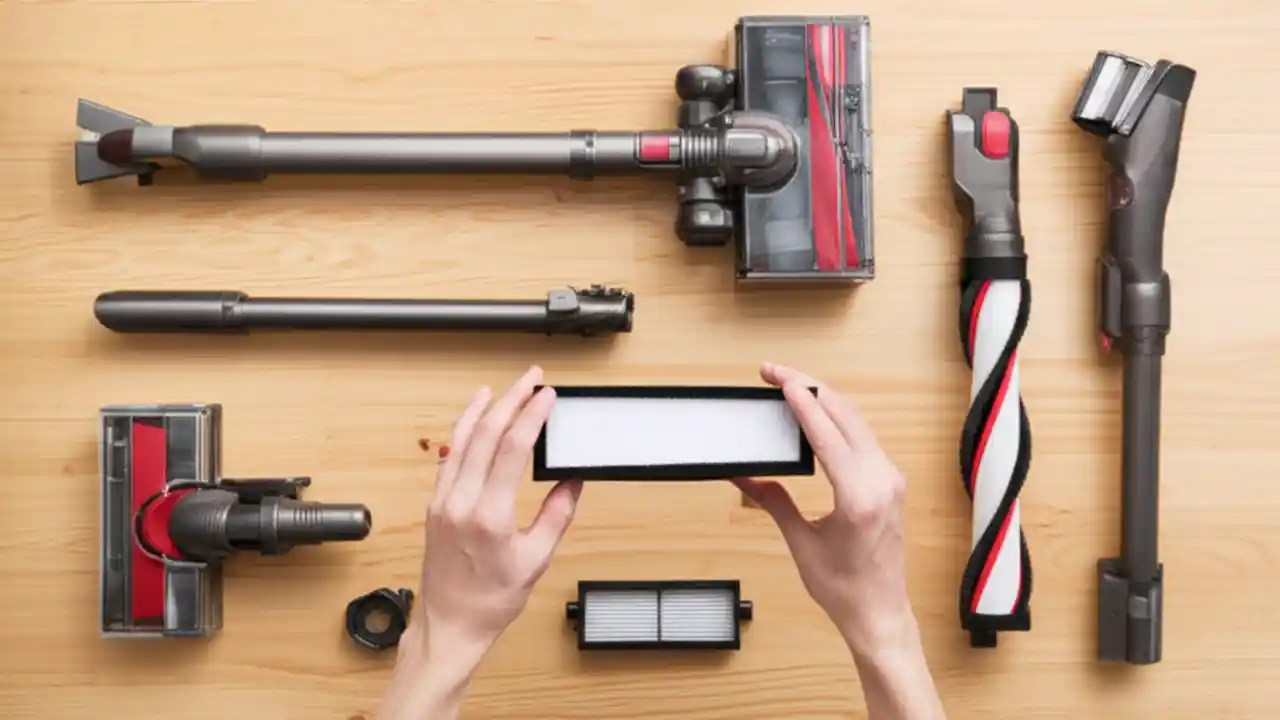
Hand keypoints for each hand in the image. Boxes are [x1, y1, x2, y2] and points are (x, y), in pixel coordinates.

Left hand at [380, 367, 582, 719]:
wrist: (449, 624)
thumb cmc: (490, 600)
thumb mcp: (536, 559)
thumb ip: (557, 515)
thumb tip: (572, 481)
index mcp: (490, 516)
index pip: (512, 449)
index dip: (532, 416)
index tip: (547, 397)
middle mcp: (460, 503)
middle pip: (486, 434)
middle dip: (510, 399)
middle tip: (531, 380)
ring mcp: (442, 502)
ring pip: (461, 441)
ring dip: (482, 409)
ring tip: (499, 389)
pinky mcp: (433, 506)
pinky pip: (448, 458)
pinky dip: (462, 433)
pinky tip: (472, 421)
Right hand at [734, 362, 909, 652]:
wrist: (879, 612)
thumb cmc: (844, 587)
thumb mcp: (801, 542)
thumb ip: (773, 500)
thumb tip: (743, 474)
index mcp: (860, 497)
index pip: (828, 433)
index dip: (802, 401)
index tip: (780, 379)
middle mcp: (882, 481)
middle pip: (845, 414)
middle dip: (809, 387)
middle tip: (774, 372)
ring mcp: (890, 479)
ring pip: (857, 420)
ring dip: (824, 398)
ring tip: (790, 383)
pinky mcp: (890, 481)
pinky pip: (863, 436)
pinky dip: (837, 417)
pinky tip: (816, 411)